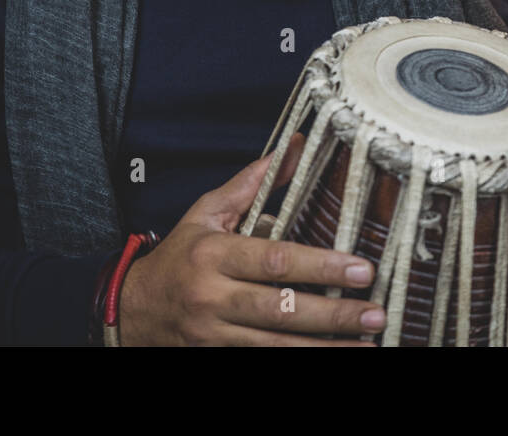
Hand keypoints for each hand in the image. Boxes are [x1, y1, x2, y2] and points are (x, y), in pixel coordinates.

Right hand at [118, 135, 385, 345]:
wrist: (131, 310)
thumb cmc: (179, 256)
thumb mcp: (207, 212)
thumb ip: (252, 183)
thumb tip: (294, 146)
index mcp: (214, 254)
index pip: (276, 260)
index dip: (321, 265)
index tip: (361, 268)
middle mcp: (213, 297)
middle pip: (281, 308)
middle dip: (333, 314)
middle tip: (376, 313)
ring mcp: (213, 334)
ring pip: (276, 344)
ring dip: (325, 347)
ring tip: (368, 344)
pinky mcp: (216, 357)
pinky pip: (262, 361)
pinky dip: (299, 360)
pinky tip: (333, 357)